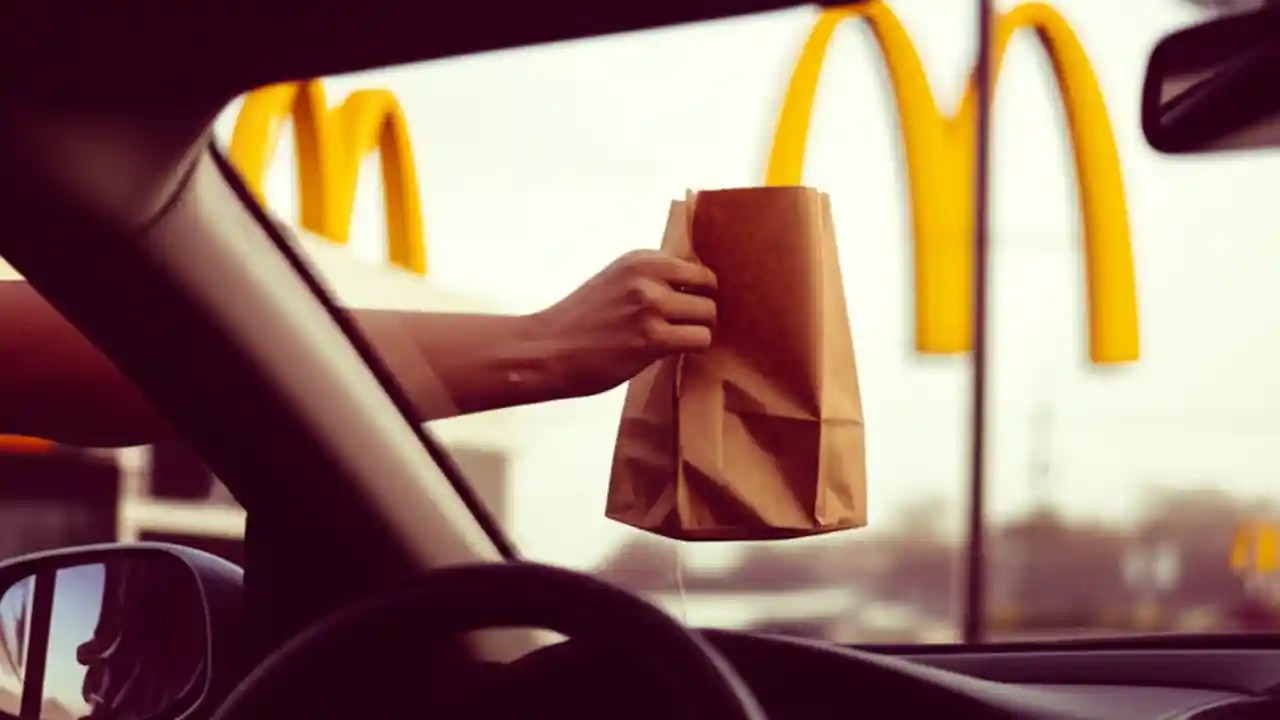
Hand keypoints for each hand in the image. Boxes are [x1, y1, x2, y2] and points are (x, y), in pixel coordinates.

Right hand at [531, 250, 716, 398]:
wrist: (546, 350)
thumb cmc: (580, 322)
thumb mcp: (615, 282)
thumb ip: (650, 280)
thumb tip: (694, 289)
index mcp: (639, 259)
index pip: (695, 266)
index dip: (696, 289)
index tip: (684, 306)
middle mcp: (647, 276)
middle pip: (708, 288)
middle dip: (699, 310)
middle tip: (682, 326)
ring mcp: (650, 305)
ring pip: (708, 314)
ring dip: (698, 330)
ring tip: (676, 340)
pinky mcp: (652, 337)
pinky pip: (700, 338)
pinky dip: (694, 348)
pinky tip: (672, 352)